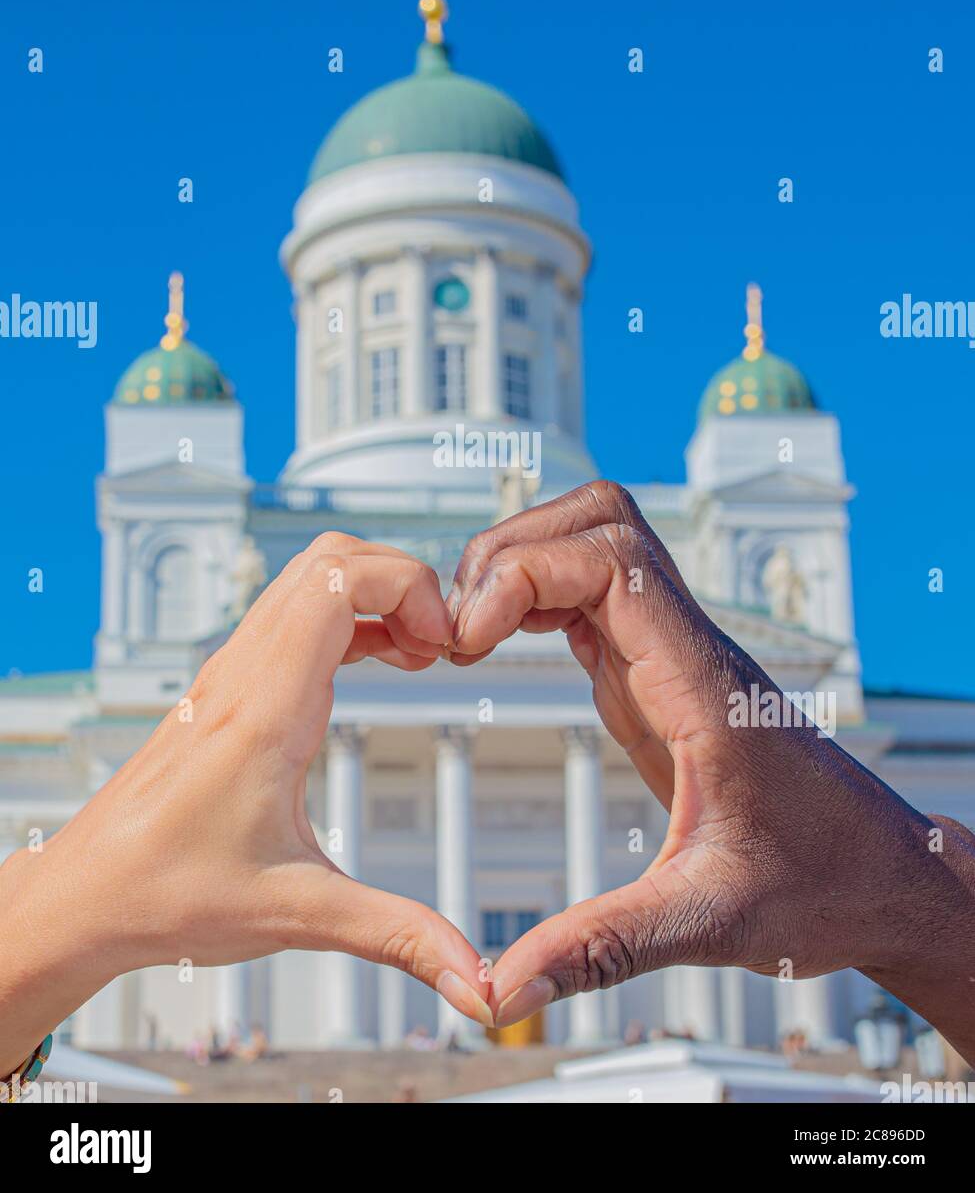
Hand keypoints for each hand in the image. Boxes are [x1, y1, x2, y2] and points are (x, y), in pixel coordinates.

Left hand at [0, 535, 489, 1077]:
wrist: (86, 894)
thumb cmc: (168, 894)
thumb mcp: (300, 913)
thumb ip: (398, 935)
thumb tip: (475, 976)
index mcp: (265, 708)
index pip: (339, 581)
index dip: (409, 589)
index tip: (447, 645)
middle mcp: (244, 672)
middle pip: (331, 558)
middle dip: (404, 580)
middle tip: (443, 643)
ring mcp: (233, 671)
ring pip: (310, 575)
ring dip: (376, 592)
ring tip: (420, 650)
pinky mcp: (230, 684)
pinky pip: (297, 611)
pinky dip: (350, 614)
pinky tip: (380, 659)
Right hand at [450, 482, 974, 1060]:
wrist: (880, 872)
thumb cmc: (821, 883)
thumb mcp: (706, 919)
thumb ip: (603, 946)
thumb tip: (505, 987)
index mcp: (702, 685)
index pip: (610, 563)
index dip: (524, 574)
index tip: (471, 640)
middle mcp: (687, 648)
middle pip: (600, 521)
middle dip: (513, 549)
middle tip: (461, 627)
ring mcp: (673, 652)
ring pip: (596, 543)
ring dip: (522, 563)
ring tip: (469, 633)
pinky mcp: (658, 673)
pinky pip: (592, 596)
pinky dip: (536, 597)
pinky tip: (502, 644)